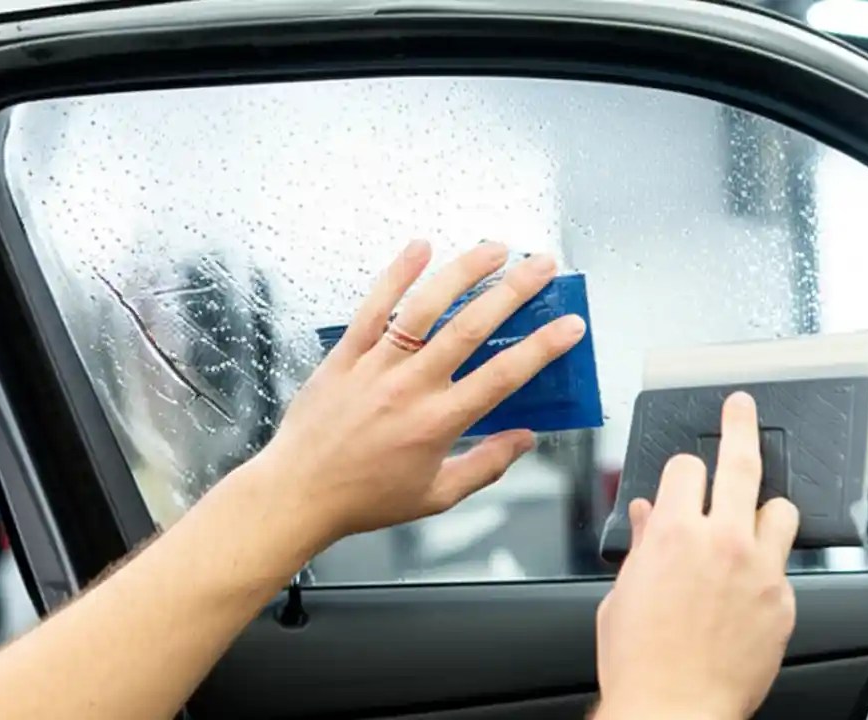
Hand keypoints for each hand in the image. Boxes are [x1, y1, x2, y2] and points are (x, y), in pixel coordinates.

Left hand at [255, 240, 585, 546]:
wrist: (298, 494)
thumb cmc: (363, 499)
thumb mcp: (435, 495)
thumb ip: (486, 466)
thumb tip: (524, 440)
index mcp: (438, 422)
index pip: (504, 375)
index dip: (543, 346)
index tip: (570, 325)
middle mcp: (410, 387)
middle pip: (472, 327)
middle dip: (514, 291)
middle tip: (542, 266)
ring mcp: (375, 366)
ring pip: (425, 307)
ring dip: (464, 272)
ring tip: (493, 249)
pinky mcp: (345, 355)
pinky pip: (373, 307)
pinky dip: (397, 274)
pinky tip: (420, 248)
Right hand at [595, 393, 799, 719]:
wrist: (674, 710)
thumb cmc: (639, 661)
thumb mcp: (623, 593)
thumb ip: (642, 545)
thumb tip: (647, 516)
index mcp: (672, 533)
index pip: (686, 468)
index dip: (681, 472)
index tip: (684, 477)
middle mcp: (721, 542)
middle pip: (741, 462)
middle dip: (741, 426)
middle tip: (742, 408)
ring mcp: (760, 570)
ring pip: (779, 510)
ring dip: (764, 510)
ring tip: (752, 521)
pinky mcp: (784, 602)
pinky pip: (784, 567)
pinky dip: (767, 570)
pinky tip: (748, 590)